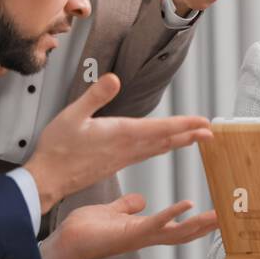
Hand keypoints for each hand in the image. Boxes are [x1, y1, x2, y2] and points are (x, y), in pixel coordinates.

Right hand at [23, 73, 212, 209]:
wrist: (47, 179)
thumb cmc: (57, 148)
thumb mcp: (72, 115)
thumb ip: (95, 96)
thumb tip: (113, 79)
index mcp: (120, 134)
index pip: (160, 128)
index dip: (184, 124)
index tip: (203, 122)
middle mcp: (127, 148)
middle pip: (165, 140)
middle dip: (189, 134)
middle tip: (211, 132)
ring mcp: (123, 157)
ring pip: (158, 148)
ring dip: (179, 141)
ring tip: (196, 138)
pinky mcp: (116, 163)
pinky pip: (147, 154)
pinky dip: (161, 148)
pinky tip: (164, 146)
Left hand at [39, 194, 218, 258]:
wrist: (66, 243)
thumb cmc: (84, 231)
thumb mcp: (112, 213)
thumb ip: (127, 207)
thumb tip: (141, 200)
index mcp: (143, 230)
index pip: (175, 227)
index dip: (195, 223)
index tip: (214, 216)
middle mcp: (146, 236)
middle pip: (183, 234)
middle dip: (205, 228)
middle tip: (227, 219)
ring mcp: (140, 236)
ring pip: (176, 232)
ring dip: (198, 225)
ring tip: (218, 217)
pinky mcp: (130, 233)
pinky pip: (156, 224)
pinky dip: (173, 214)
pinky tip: (188, 204)